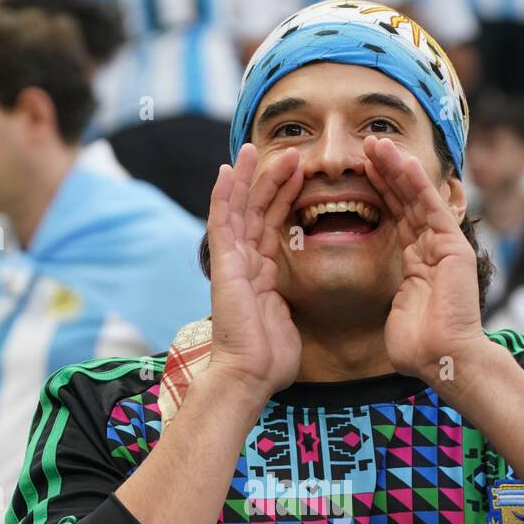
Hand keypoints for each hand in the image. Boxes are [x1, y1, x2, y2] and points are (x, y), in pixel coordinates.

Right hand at [207, 142, 303, 400]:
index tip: (300, 173)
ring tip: (259, 148)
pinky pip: (223, 223)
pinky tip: (227, 170)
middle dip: (272, 179)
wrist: (250, 376)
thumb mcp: (288, 322)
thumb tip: (292, 305)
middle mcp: (244, 264)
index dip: (285, 197)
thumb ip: (288, 304)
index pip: (272, 226)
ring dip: (250, 178)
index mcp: (261, 275)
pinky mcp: (224, 265)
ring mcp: (232, 263)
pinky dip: (224, 195)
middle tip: (290, 151)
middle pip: (257, 210)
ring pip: (240, 209)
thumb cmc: (270, 360)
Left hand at [364, 135, 484, 395]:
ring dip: (397, 169)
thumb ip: (391, 295)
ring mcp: (444, 246)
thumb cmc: (418, 347)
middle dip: (386, 172)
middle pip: (407, 201)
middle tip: (366, 144)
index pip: (398, 218)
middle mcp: (433, 249)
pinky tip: (402, 162)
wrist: (443, 359)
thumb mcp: (394, 312)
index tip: (361, 170)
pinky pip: (431, 208)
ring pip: (417, 198)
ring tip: (376, 144)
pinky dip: (417, 183)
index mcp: (418, 263)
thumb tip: (377, 300)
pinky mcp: (452, 246)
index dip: (380, 192)